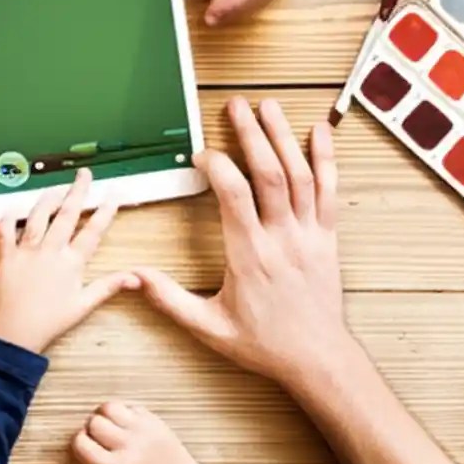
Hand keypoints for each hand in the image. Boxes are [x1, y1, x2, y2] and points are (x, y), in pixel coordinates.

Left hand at [0, 169, 138, 353]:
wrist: (16, 334)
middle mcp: (50, 252)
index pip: (93, 230)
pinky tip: (13, 208)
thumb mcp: (84, 305)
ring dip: (47, 199)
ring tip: (55, 188)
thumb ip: (108, 286)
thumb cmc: (51, 322)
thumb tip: (135, 278)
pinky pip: (5, 232)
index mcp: (71, 263)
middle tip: (84, 174)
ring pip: (37, 217)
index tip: (114, 194)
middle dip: (78, 191)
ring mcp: (27, 252)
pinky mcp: (6, 257)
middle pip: (66, 214)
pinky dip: (8, 218)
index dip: (106, 210)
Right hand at [60, 402, 213, 463]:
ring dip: (103, 415)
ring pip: (109, 407)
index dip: (78, 443)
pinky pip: (129, 405)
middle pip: (93, 422)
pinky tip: (124, 424)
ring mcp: (142, 430)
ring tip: (108, 426)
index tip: (85, 448)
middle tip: (98, 439)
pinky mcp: (154, 420)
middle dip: (90, 429)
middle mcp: (127, 446)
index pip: (81, 443)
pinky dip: (122, 411)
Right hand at [136, 98, 348, 385]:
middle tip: (236, 105)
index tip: (201, 155)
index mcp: (250, 256)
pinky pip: (329, 190)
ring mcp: (309, 235)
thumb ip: (170, 300)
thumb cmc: (264, 345)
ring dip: (283, 136)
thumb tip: (135, 278)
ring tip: (267, 107)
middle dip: (251, 134)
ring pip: (299, 174)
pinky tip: (319, 132)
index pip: (234, 196)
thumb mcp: (208, 328)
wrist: (317, 358)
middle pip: (269, 173)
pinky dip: (326, 158)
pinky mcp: (328, 237)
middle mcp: (282, 239)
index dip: (217, 167)